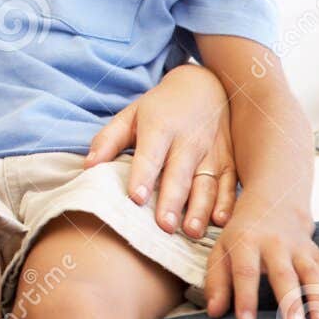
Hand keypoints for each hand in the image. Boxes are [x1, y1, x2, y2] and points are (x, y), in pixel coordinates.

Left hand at [86, 63, 237, 236]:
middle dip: (172, 201)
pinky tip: (220, 221)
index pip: (150, 155)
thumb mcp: (131, 114)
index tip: (135, 198)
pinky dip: (228, 203)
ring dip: (200, 209)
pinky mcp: (229, 161)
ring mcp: (212, 152)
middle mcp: (188, 141)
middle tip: (163, 226)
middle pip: (179, 174)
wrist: (206, 87)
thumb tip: (88, 166)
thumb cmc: (161, 107)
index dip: (143, 176)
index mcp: (160, 127)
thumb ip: (109, 139)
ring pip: (207, 184)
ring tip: (190, 231)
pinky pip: (230, 184)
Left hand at [205, 193, 318, 318]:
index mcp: (246, 241)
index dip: (245, 297)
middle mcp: (275, 244)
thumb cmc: (241, 235)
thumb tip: (213, 313)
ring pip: (312, 275)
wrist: (273, 202)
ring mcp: (300, 249)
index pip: (245, 272)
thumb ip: (216, 281)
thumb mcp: (221, 250)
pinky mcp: (317, 255)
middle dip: (289, 302)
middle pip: (283, 274)